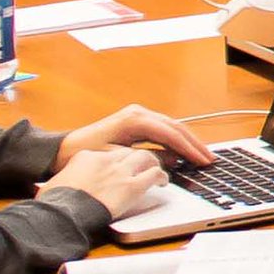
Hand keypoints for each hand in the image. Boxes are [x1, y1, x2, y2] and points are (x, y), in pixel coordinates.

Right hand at [44, 145, 169, 219]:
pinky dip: (161, 177)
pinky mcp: (131, 187)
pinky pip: (153, 175)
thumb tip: (57, 190)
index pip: (108, 152)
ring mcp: (120, 172)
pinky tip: (163, 182)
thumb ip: (64, 182)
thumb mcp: (54, 185)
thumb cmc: (53, 204)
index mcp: (86, 157)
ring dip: (154, 163)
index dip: (117, 159)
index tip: (120, 166)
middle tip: (145, 164)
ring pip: (146, 157)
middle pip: (130, 151)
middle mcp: (106, 159)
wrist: (61, 214)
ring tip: (158, 171)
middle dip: (139, 157)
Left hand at [54, 104, 212, 171]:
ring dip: (188, 142)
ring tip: (202, 157)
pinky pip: (163, 131)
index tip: (201, 160)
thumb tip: (168, 159)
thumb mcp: (115, 158)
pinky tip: (184, 154)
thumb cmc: (84, 154)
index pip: (169, 132)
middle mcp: (139, 113)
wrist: (63, 150)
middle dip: (194, 143)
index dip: (187, 147)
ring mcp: (139, 116)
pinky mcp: (137, 124)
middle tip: (210, 159)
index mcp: (134, 119)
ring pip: (171, 127)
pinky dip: (176, 142)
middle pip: (175, 126)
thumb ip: (143, 157)